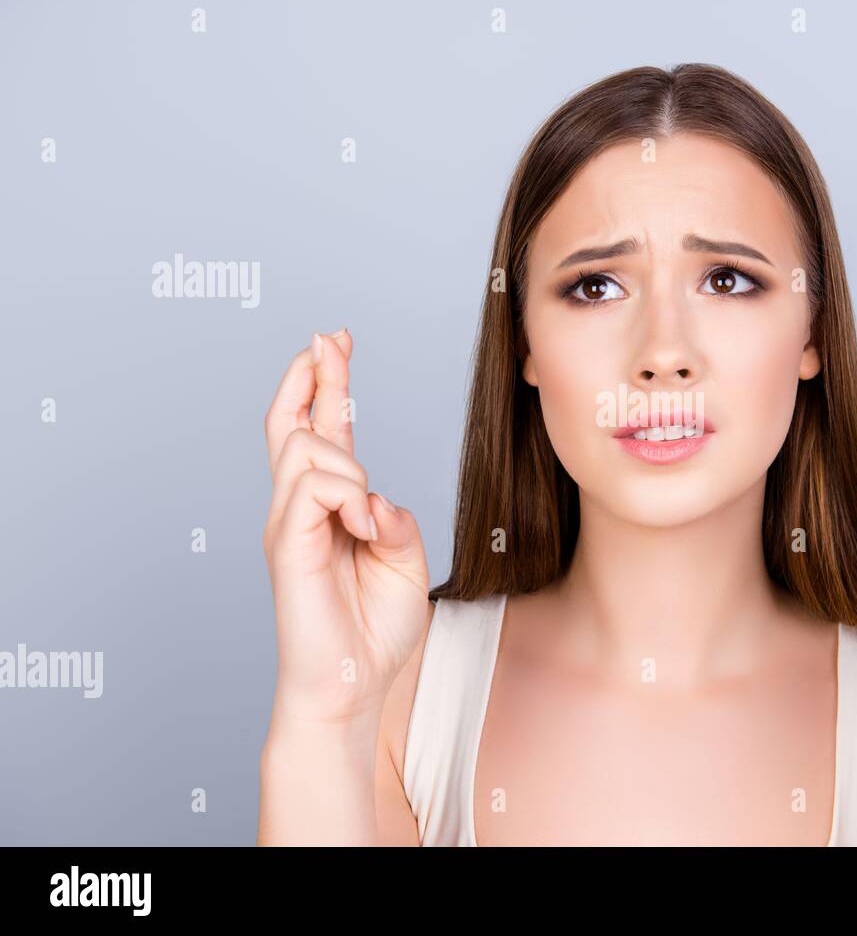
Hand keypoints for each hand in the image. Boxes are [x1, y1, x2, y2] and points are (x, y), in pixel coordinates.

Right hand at [262, 330, 429, 728]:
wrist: (352, 684)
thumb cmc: (374, 628)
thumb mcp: (405, 559)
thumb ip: (395, 518)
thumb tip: (371, 495)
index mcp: (331, 507)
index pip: (323, 432)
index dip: (326, 383)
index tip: (334, 340)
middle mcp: (301, 508)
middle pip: (293, 423)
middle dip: (313, 375)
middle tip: (329, 337)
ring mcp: (288, 524)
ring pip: (305, 448)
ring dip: (347, 462)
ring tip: (365, 512)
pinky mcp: (286, 546)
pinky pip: (311, 487)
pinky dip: (346, 493)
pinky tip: (360, 523)